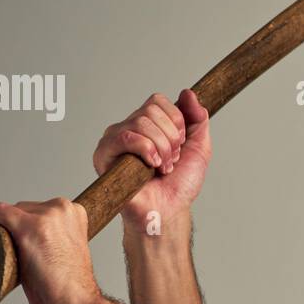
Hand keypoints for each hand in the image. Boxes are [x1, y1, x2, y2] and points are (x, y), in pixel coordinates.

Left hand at [0, 197, 101, 303]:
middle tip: (9, 250)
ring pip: (11, 212)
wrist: (77, 303)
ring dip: (1, 227)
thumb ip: (60, 241)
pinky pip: (0, 213)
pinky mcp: (29, 227)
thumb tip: (38, 245)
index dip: (25, 222)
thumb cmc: (73, 287)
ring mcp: (46, 217)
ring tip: (1, 250)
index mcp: (75, 213)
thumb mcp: (71, 251)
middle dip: (13, 225)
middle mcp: (62, 209)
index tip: (18, 239)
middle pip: (24, 208)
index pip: (41, 209)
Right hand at [93, 89, 211, 232]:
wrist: (168, 210)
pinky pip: (126, 137)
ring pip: (141, 123)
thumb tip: (189, 93)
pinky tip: (150, 167)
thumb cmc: (178, 185)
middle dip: (170, 139)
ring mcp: (114, 140)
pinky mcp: (104, 155)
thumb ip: (198, 118)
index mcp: (147, 124)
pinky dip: (146, 151)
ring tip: (161, 167)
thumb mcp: (199, 148)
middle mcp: (128, 128)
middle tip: (170, 161)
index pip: (158, 101)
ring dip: (161, 148)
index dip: (175, 122)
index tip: (180, 145)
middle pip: (151, 111)